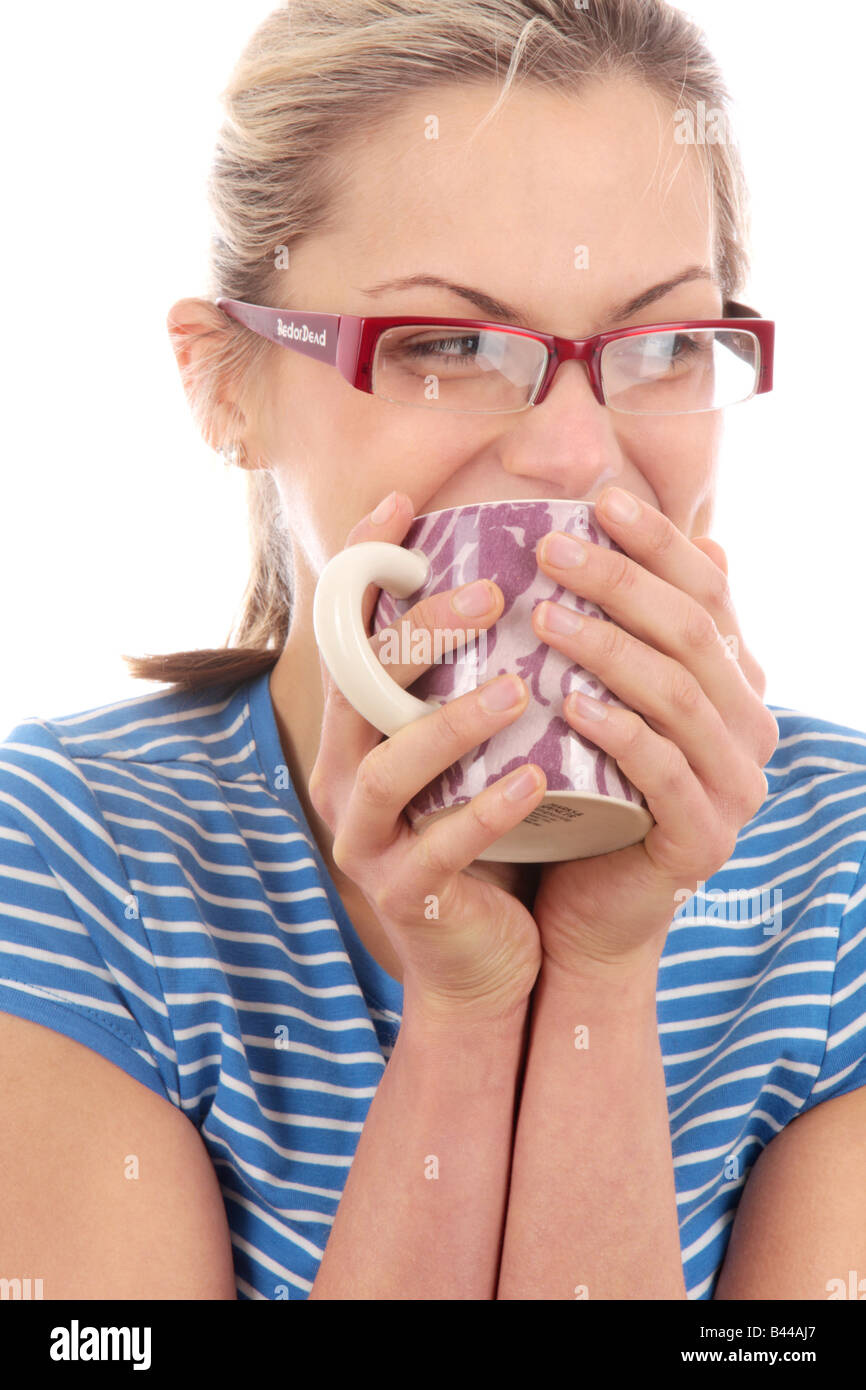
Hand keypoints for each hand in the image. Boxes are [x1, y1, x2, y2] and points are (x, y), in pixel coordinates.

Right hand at [308, 491, 546, 1023]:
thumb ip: (492, 670)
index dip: (365, 565)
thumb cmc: (494, 831)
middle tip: (492, 593)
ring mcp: (367, 835)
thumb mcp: (485, 745)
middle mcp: (349, 771)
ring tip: (520, 687)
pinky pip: (437, 849)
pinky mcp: (402, 893)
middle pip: (361, 687)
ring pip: (391, 765)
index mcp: (363, 726)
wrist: (486, 955)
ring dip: (452, 720)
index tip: (404, 501)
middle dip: (420, 632)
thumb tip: (556, 576)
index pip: (351, 630)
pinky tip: (536, 779)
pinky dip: (485, 812)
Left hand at [528, 486, 779, 980]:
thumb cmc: (591, 785)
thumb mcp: (611, 695)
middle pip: (694, 634)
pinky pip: (662, 772)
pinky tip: (569, 704)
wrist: (589, 905)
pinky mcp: (704, 839)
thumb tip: (675, 538)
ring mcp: (736, 785)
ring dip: (610, 649)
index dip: (660, 542)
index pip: (710, 592)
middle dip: (622, 583)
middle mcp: (750, 725)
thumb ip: (630, 627)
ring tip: (544, 617)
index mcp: (735, 680)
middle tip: (552, 550)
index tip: (601, 500)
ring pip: (678, 696)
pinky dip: (618, 731)